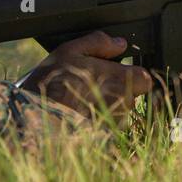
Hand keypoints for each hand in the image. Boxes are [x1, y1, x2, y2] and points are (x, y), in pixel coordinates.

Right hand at [21, 31, 154, 116]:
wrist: (37, 121)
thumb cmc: (53, 85)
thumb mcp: (70, 51)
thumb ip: (98, 43)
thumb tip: (119, 43)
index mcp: (121, 79)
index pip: (144, 78)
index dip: (132, 75)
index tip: (116, 74)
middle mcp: (124, 104)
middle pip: (131, 96)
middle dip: (116, 91)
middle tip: (91, 87)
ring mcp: (115, 124)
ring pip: (119, 113)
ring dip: (106, 107)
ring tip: (80, 102)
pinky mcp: (103, 139)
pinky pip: (106, 128)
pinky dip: (96, 123)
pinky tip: (77, 116)